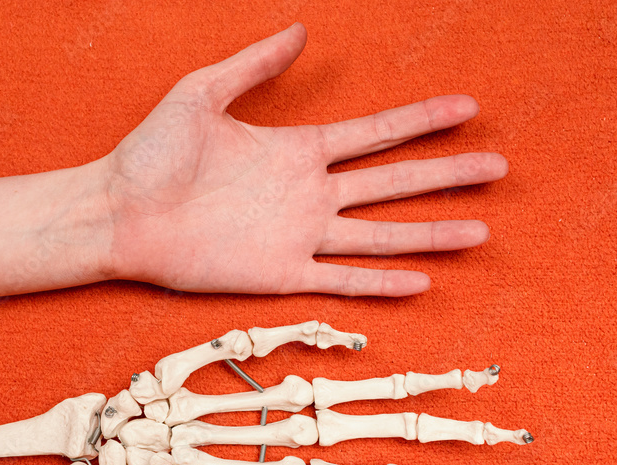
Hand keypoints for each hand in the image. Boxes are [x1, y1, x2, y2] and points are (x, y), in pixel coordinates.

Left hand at [100, 23, 507, 295]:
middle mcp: (308, 193)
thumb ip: (253, 65)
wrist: (118, 212)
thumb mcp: (202, 93)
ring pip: (381, 235)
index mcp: (297, 150)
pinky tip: (421, 282)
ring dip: (430, 233)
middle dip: (447, 174)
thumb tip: (300, 28)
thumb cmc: (151, 153)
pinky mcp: (280, 274)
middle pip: (394, 182)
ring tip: (479, 230)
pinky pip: (341, 281)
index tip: (468, 107)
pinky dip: (380, 283)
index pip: (375, 133)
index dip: (421, 120)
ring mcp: (299, 236)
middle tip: (498, 167)